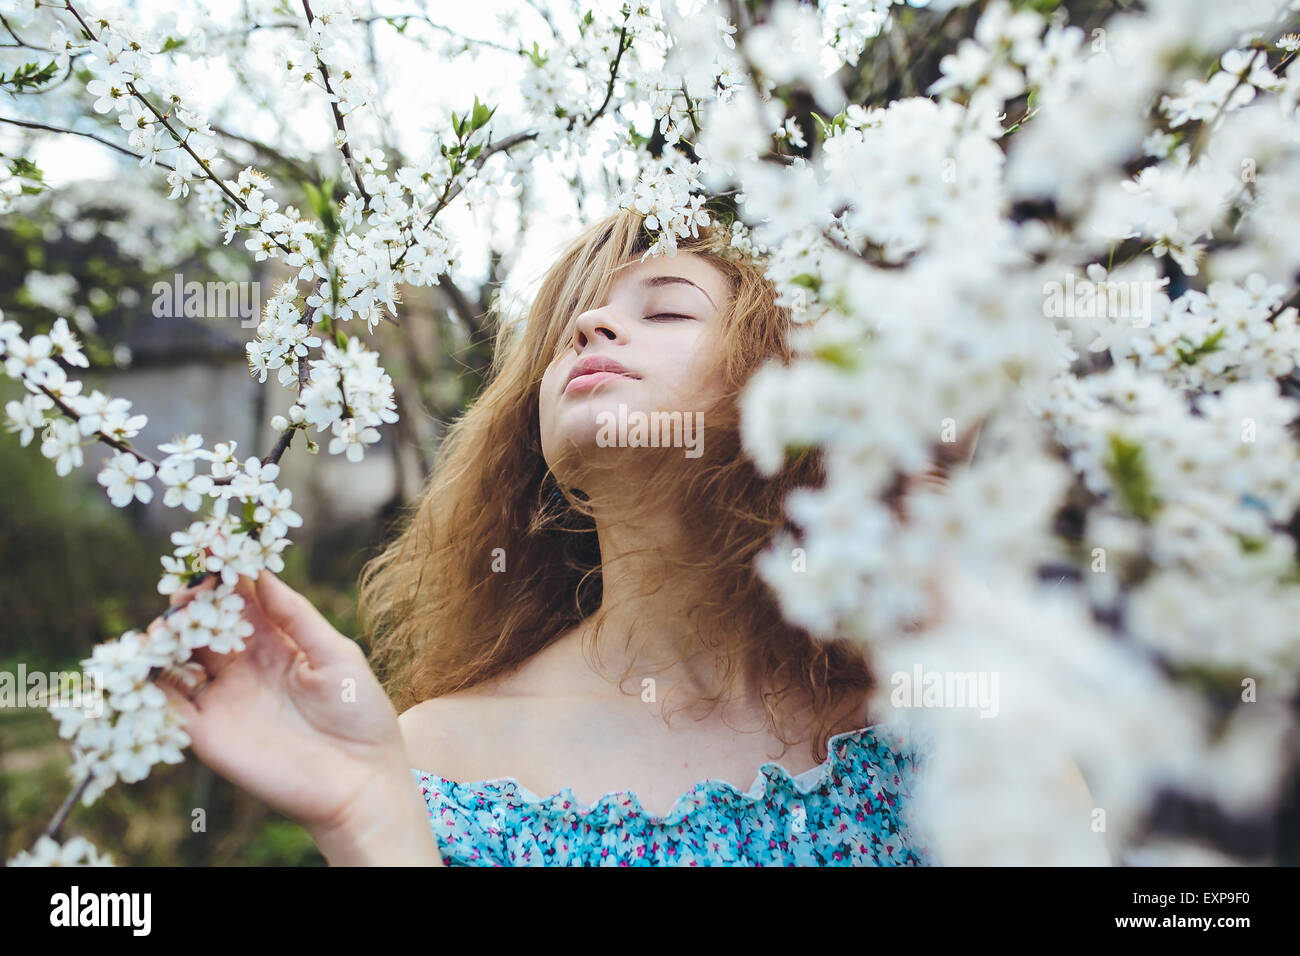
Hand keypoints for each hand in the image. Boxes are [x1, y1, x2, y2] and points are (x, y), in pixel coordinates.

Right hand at [149, 571, 436, 861]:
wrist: (360, 781)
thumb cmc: (359, 715)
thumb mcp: (337, 655)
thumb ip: (298, 617)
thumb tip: (262, 575)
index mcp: (277, 645)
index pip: (241, 604)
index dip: (225, 580)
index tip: (212, 555)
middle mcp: (244, 668)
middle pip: (205, 628)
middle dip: (191, 606)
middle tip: (185, 590)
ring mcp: (223, 700)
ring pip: (179, 662)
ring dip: (166, 641)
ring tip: (167, 624)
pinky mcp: (208, 735)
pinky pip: (169, 706)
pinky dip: (153, 685)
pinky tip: (152, 664)